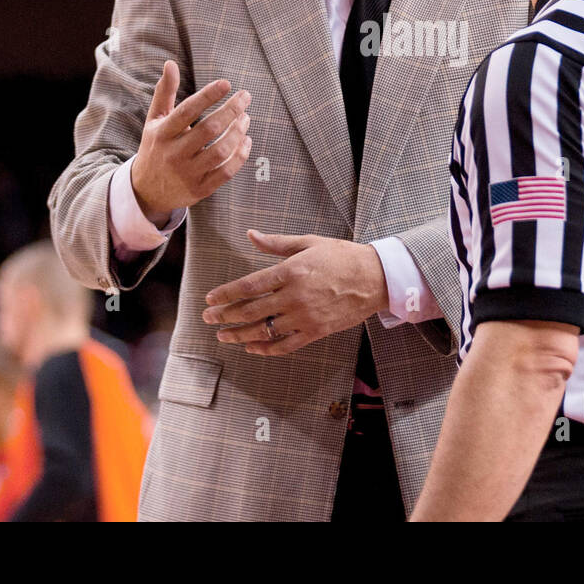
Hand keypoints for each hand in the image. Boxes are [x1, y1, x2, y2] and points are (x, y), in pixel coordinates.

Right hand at [130, 60, 251, 222]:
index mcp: (162, 134)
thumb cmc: (156, 147)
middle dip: (231, 110)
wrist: (146, 191)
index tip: (227, 83)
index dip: (208, 96)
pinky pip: (226, 172)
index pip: (186, 111)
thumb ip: (164, 92)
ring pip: (220, 151)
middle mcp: (174, 154)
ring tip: (246, 117)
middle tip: (245, 96)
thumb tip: (170, 63)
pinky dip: (240, 155)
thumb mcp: (155, 120)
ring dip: (238, 132)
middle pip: (209, 129)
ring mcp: (187, 174)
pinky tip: (246, 140)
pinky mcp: (200, 189)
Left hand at [201, 230, 388, 354]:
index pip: (248, 286)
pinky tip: (252, 347)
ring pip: (264, 330)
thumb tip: (251, 235)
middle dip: (225, 316)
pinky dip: (266, 348)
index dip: (226, 294)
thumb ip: (276, 243)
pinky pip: (285, 345)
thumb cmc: (341, 256)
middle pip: (251, 310)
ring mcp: (305, 317)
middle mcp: (294, 296)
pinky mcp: (316, 331)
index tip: (210, 299)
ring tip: (223, 336)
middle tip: (208, 319)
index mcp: (290, 271)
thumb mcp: (308, 243)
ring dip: (239, 335)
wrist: (375, 278)